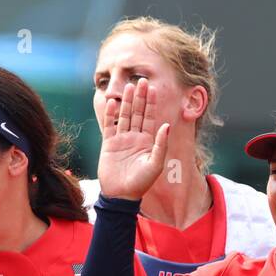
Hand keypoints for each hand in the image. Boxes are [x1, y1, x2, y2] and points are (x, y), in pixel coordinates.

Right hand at [97, 79, 168, 200]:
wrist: (121, 195)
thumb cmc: (141, 183)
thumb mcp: (155, 164)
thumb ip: (161, 144)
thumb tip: (166, 126)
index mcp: (147, 141)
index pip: (150, 117)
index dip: (152, 103)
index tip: (153, 88)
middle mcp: (135, 137)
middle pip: (138, 112)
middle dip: (140, 97)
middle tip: (141, 80)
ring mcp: (121, 140)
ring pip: (124, 116)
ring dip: (126, 102)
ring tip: (128, 86)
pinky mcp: (109, 144)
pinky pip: (109, 126)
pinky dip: (110, 114)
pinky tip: (112, 102)